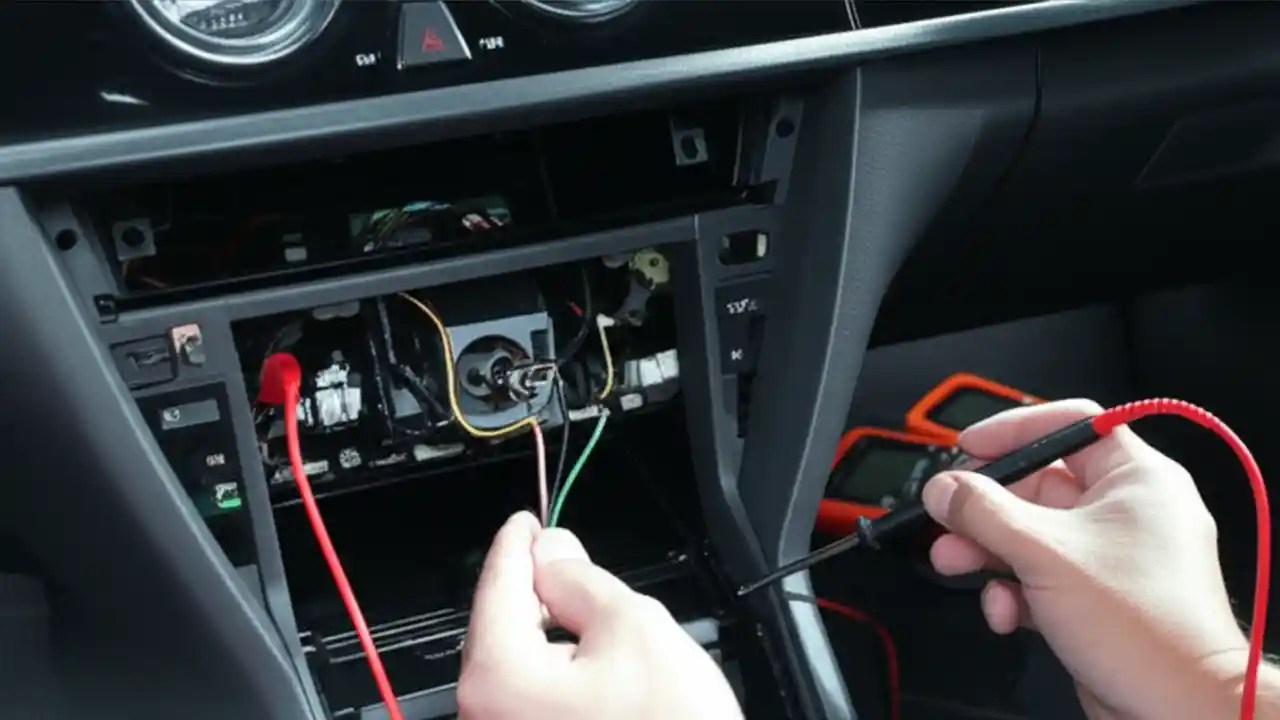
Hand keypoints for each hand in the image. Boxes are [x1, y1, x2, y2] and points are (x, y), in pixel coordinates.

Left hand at [457, 512, 741, 719]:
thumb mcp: (633, 627)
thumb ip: (580, 580)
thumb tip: (551, 553)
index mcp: (498, 678)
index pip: (497, 586)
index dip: (516, 544)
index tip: (526, 523)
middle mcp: (485, 718)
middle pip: (499, 630)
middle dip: (533, 592)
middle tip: (565, 560)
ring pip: (516, 670)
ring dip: (548, 637)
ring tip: (594, 621)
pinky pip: (529, 704)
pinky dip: (554, 677)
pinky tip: (592, 669)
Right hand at [922, 399, 1256, 719]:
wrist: (1179, 708)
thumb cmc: (1146, 628)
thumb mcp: (1044, 553)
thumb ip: (983, 512)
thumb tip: (945, 488)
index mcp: (1136, 479)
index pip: (1070, 423)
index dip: (1014, 430)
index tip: (970, 447)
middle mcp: (1128, 511)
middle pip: (1038, 486)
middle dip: (985, 509)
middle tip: (948, 520)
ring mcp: (1113, 555)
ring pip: (1032, 534)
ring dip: (989, 552)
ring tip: (960, 566)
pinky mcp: (1098, 596)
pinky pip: (1041, 576)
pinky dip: (1015, 590)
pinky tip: (1006, 613)